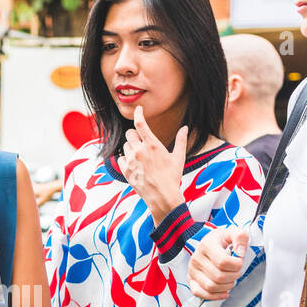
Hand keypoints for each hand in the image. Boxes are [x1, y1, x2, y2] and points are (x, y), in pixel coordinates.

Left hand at [116, 106, 187, 223]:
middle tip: (142, 143)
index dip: (138, 113)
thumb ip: (180, 140)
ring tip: (142, 158)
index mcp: (153, 145)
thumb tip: (185, 127)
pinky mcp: (126, 170)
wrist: (163, 197)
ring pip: (126, 146)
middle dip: (135, 135)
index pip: (140, 123)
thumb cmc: (172, 177)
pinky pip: (121, 158)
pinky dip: (127, 159)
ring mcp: (131, 160)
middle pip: (130, 133)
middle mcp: (140, 150)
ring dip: (131, 148)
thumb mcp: (179, 158)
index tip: (138, 109)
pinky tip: (136, 165)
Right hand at [188, 226, 250, 300]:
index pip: (223, 262)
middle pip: (219, 276)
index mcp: (207, 245)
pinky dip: (214, 296)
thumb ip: (241, 237)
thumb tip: (240, 253)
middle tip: (237, 271)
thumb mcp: (233, 233)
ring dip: (227, 286)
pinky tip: (224, 291)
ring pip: (211, 287)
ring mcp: (193, 270)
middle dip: (234, 276)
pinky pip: (200, 294)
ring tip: (231, 279)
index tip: (239, 261)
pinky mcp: (191, 280)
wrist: (209, 244)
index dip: (237, 265)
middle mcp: (197, 258)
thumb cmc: (221, 241)